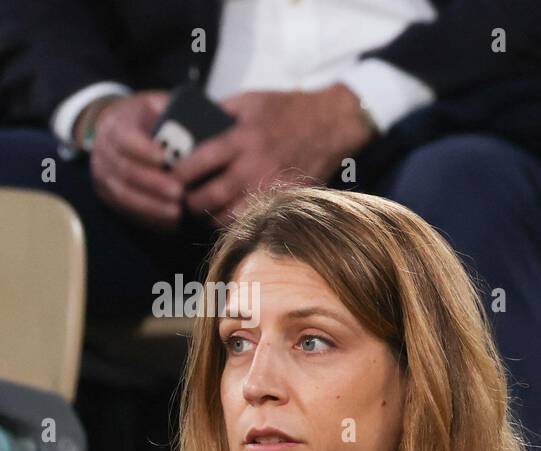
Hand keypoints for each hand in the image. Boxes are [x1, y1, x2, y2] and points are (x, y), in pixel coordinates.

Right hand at [85, 91, 184, 232]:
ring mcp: (104, 175)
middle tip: (179, 192)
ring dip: (152, 206)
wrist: (118, 131)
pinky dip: (149, 219)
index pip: (124, 138)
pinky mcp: (109, 195)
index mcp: (116, 126)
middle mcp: (104, 152)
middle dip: (153, 184)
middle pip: (125, 171)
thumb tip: (179, 114)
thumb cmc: (148, 120)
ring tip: (177, 212)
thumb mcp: (154, 106)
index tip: (164, 157)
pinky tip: (171, 223)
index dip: (143, 149)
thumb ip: (167, 109)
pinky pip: (126, 211)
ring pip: (124, 194)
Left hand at [172, 85, 375, 225]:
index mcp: (241, 139)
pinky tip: (231, 216)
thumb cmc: (288, 109)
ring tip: (204, 212)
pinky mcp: (288, 197)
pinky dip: (240, 221)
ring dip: (213, 217)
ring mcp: (273, 186)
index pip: (199, 162)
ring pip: (233, 215)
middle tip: (182, 202)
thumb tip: (190, 129)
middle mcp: (255, 166)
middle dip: (191, 204)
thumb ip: (220, 115)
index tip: (170, 178)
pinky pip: (258, 218)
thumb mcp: (249, 100)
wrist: (332, 123)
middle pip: (212, 197)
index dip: (179, 175)